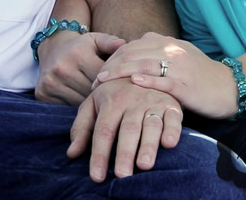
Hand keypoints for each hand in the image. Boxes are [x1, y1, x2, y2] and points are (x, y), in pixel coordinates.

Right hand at [36, 31, 125, 105]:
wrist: (52, 48)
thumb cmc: (80, 46)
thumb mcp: (96, 40)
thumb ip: (111, 43)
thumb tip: (126, 45)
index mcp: (78, 54)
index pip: (102, 76)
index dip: (113, 84)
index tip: (123, 89)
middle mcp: (62, 68)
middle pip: (91, 92)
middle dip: (104, 97)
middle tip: (116, 102)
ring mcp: (51, 82)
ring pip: (79, 103)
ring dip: (91, 106)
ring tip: (103, 105)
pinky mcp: (42, 94)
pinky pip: (66, 109)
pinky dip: (76, 110)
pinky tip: (86, 107)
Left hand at [67, 77, 182, 181]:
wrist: (140, 68)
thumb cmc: (113, 95)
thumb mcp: (93, 105)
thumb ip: (82, 128)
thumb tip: (71, 153)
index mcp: (111, 100)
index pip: (103, 131)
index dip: (99, 154)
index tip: (97, 177)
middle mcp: (133, 100)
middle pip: (128, 129)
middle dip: (125, 153)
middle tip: (122, 176)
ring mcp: (153, 101)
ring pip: (151, 124)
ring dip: (149, 145)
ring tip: (144, 165)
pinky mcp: (171, 104)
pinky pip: (174, 117)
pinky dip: (173, 130)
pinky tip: (169, 144)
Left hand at [93, 32, 238, 118]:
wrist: (230, 87)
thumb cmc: (201, 75)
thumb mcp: (178, 55)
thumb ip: (156, 51)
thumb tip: (133, 51)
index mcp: (166, 42)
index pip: (131, 46)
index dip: (112, 57)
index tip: (99, 70)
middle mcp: (170, 50)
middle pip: (132, 53)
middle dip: (110, 65)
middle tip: (94, 79)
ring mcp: (179, 66)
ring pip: (143, 65)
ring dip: (120, 72)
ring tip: (102, 81)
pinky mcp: (186, 85)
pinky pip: (163, 80)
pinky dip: (147, 81)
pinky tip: (133, 83)